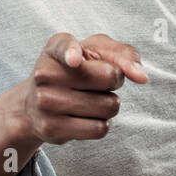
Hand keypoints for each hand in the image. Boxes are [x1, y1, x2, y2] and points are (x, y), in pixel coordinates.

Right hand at [0, 32, 147, 147]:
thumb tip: (141, 77)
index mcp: (54, 48)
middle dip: (114, 80)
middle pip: (110, 77)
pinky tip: (86, 116)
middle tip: (97, 82)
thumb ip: (123, 54)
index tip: (75, 60)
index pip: (64, 47)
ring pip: (108, 106)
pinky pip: (99, 128)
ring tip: (89, 99)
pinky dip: (102, 123)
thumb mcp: (95, 51)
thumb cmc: (74, 71)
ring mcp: (45, 102)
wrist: (34, 104)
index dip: (72, 52)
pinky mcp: (51, 128)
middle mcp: (45, 73)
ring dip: (109, 104)